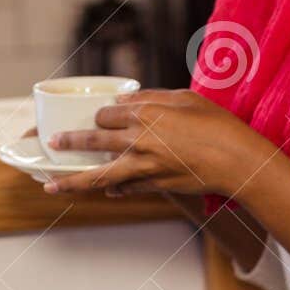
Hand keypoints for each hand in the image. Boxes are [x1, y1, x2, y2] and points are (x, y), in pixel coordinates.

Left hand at [38, 89, 274, 198]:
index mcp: (145, 114)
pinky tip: (108, 191)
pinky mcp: (155, 185)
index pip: (106, 113)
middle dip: (69, 142)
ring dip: (73, 181)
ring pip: (99, 176)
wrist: (238, 162)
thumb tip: (125, 101)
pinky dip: (116, 189)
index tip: (101, 116)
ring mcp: (144, 166)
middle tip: (51, 143)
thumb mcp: (185, 98)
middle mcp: (138, 140)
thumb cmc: (217, 125)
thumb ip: (151, 98)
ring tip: (52, 186)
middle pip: (93, 140)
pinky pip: (127, 188)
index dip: (101, 115)